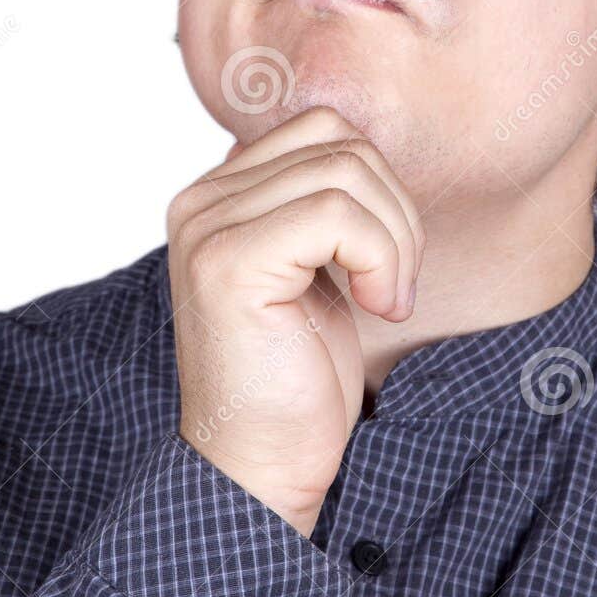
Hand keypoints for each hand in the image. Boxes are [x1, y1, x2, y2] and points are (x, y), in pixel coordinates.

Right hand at [167, 106, 425, 536]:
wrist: (261, 469)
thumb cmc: (298, 379)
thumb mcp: (314, 269)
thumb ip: (318, 202)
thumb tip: (357, 145)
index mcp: (217, 194)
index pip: (322, 128)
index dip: (379, 186)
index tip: (385, 261)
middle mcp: (200, 201)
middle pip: (340, 142)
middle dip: (396, 211)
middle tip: (396, 286)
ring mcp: (208, 229)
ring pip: (346, 172)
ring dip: (395, 238)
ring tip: (388, 299)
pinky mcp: (228, 263)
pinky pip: (336, 213)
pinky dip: (382, 257)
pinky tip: (378, 306)